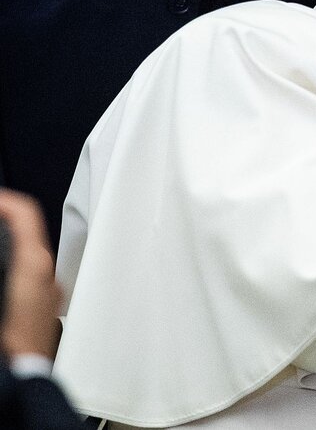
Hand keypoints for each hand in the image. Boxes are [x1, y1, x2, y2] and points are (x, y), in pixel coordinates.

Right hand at [0, 189, 62, 359]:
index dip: (5, 200)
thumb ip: (7, 260)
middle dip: (4, 223)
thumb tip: (0, 250)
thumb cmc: (12, 341)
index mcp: (35, 265)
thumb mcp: (7, 284)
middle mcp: (48, 274)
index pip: (25, 213)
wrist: (25, 378)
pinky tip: (2, 275)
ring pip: (30, 254)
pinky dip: (15, 266)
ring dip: (9, 245)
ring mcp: (49, 291)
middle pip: (28, 231)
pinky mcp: (44, 309)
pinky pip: (29, 276)